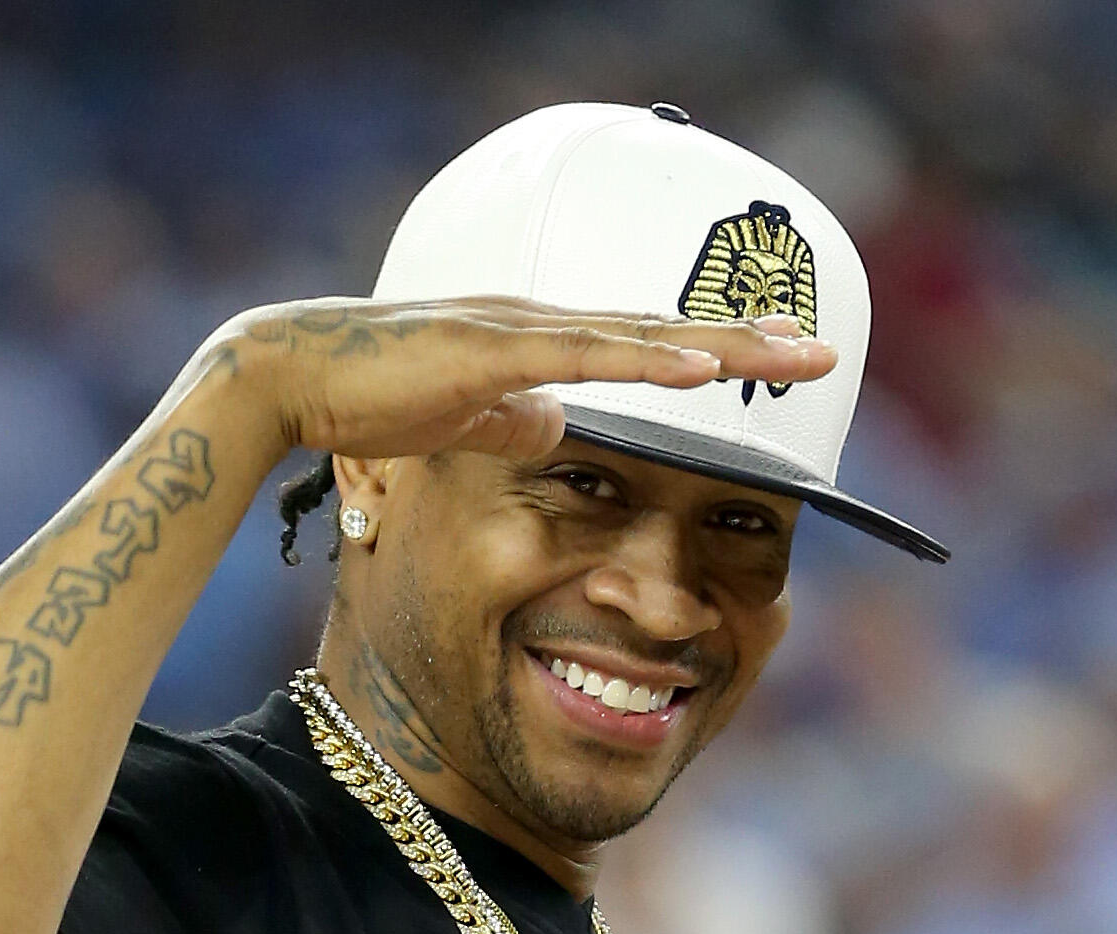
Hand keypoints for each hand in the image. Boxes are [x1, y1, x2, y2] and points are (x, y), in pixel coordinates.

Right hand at [215, 296, 837, 460]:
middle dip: (745, 338)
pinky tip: (703, 368)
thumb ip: (511, 420)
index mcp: (533, 340)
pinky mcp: (493, 351)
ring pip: (641, 334)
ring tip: (794, 352)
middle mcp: (539, 321)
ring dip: (723, 344)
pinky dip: (650, 361)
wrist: (293, 376)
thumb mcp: (461, 422)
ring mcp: (519, 329)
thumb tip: (558, 429)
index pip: (640, 341)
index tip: (773, 356)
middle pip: (661, 328)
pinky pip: (587, 356)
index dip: (710, 347)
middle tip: (824, 346)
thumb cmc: (366, 398)